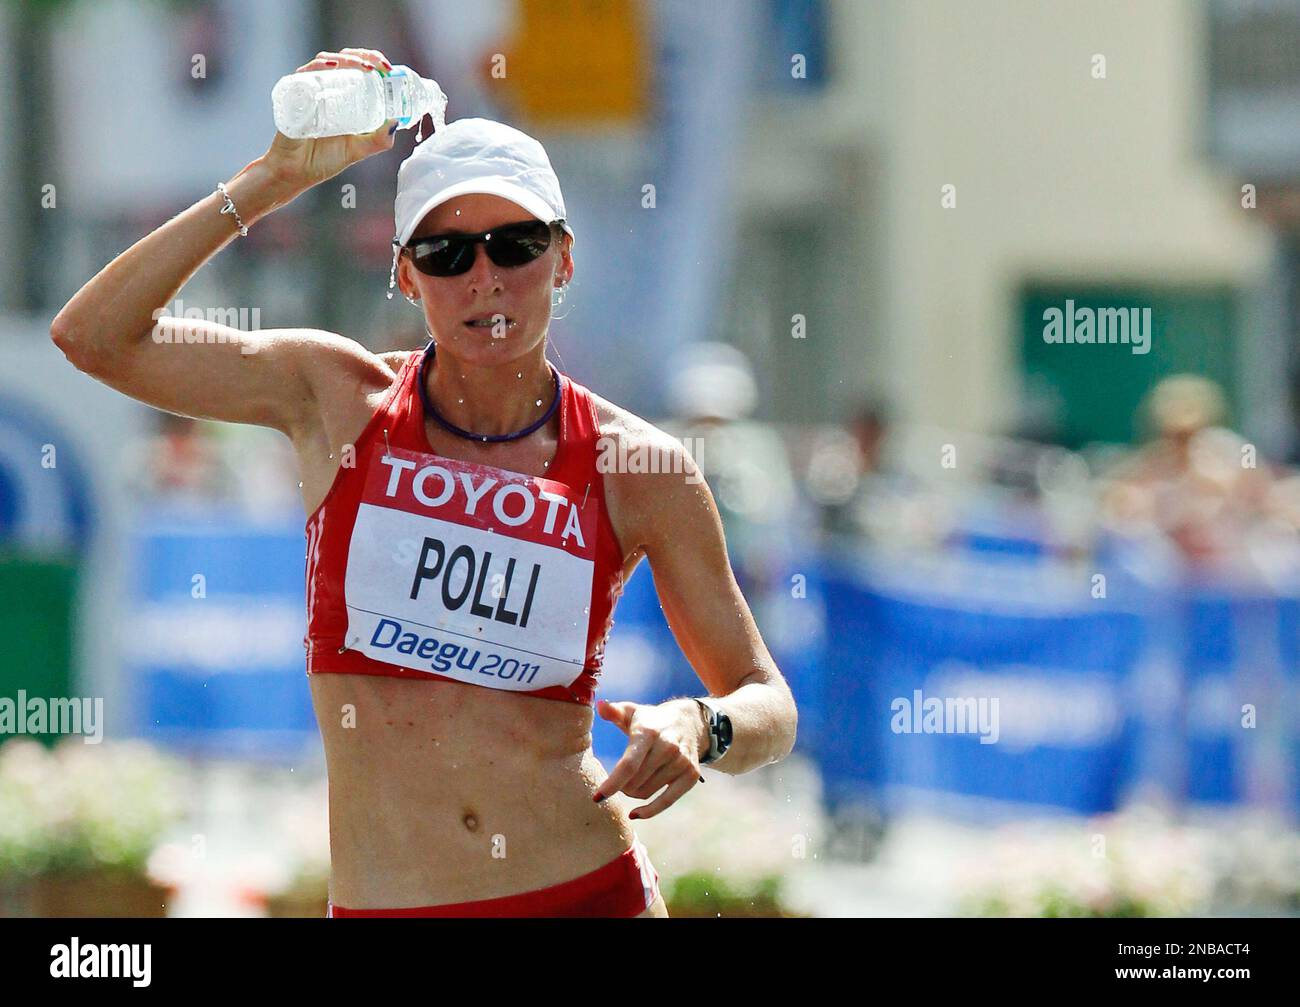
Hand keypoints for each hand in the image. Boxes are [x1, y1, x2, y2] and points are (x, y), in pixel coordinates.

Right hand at [263, 47, 399, 189]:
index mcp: (343, 96)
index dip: (375, 62)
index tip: (389, 69)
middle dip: (366, 56)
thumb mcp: (358, 150)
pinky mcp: (294, 93)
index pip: (359, 69)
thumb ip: (378, 140)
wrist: (297, 172)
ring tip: (365, 68)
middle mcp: (326, 88)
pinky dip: (319, 65)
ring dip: (348, 59)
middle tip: (381, 66)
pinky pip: (306, 72)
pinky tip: (333, 66)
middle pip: (346, 60)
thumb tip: (396, 122)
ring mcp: (310, 89)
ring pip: (329, 61)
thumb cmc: (324, 159)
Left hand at [593, 699, 705, 819]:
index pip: (629, 765)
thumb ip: (614, 711)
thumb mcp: (632, 712)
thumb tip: (600, 706)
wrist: (689, 723)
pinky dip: (649, 811)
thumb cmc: (651, 720)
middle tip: (618, 781)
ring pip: (646, 792)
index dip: (612, 783)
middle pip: (635, 782)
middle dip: (621, 786)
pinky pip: (667, 801)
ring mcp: (681, 762)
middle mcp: (667, 747)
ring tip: (630, 783)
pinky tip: (635, 814)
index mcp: (649, 732)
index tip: (597, 797)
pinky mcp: (691, 775)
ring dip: (633, 793)